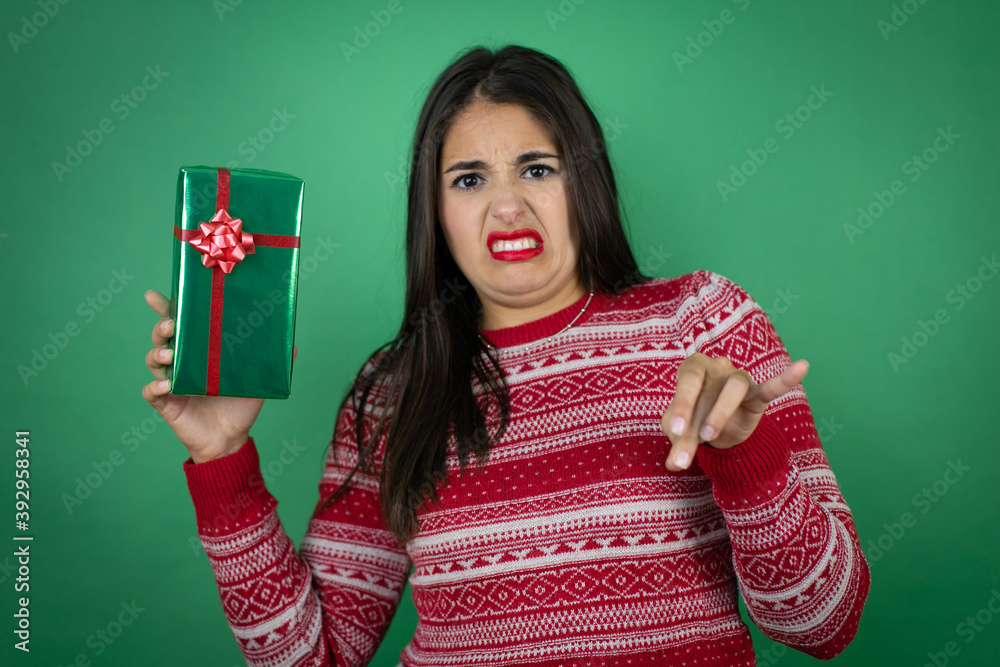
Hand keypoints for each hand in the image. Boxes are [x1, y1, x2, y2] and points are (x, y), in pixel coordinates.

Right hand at [141, 290, 296, 463]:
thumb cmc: (239, 405)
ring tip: (169, 355)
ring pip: (154, 360)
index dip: (165, 308)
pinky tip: (167, 384)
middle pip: (162, 336)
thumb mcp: (257, 380)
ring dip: (157, 354)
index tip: (155, 295)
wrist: (231, 438)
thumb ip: (271, 362)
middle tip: (171, 325)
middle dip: (162, 327)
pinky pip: (152, 392)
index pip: (180, 324)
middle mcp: (181, 362)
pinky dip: (155, 386)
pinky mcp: (167, 403)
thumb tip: (292, 344)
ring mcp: (171, 382)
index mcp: (199, 350)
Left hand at [660, 352, 808, 470]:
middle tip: (690, 439)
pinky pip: (771, 388)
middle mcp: (716, 366)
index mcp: (693, 369)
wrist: (718, 430)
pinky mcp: (757, 395)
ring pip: (735, 387)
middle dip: (696, 413)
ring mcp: (738, 379)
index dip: (683, 404)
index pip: (688, 380)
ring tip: (709, 436)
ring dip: (720, 413)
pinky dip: (786, 380)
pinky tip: (802, 366)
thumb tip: (673, 465)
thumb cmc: (694, 421)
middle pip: (707, 385)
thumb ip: (679, 445)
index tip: (677, 430)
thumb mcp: (681, 433)